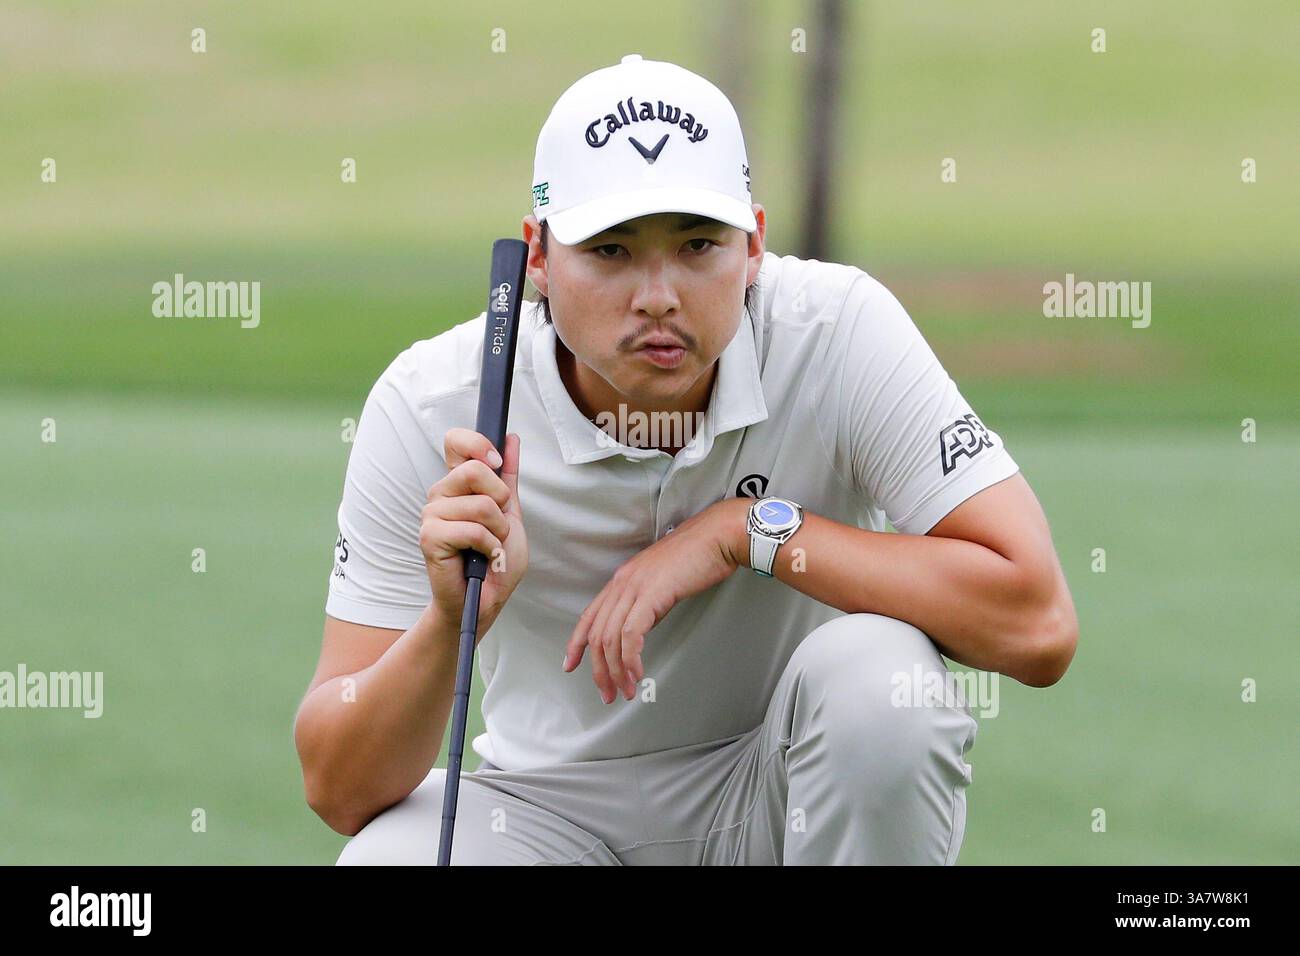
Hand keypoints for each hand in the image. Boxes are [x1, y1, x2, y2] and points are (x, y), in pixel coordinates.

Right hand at [420, 427, 527, 641]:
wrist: (486, 600)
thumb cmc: (495, 560)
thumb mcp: (511, 513)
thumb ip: (508, 478)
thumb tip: (511, 439)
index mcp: (458, 484)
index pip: (456, 441)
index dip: (478, 443)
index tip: (496, 461)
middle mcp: (441, 494)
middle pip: (475, 470)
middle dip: (501, 500)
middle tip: (498, 525)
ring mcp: (431, 514)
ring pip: (481, 504)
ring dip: (498, 531)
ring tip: (490, 546)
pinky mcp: (429, 537)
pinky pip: (473, 530)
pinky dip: (489, 547)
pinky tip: (483, 557)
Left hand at [562, 498, 745, 703]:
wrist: (715, 537)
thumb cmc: (696, 557)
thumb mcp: (661, 583)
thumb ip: (646, 604)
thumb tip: (639, 631)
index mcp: (622, 580)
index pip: (589, 616)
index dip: (576, 644)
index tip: (570, 665)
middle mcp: (622, 583)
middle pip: (596, 634)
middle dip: (600, 670)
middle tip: (608, 693)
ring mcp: (634, 588)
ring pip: (610, 638)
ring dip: (616, 671)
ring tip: (626, 691)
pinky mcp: (650, 595)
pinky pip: (631, 635)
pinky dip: (631, 659)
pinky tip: (637, 673)